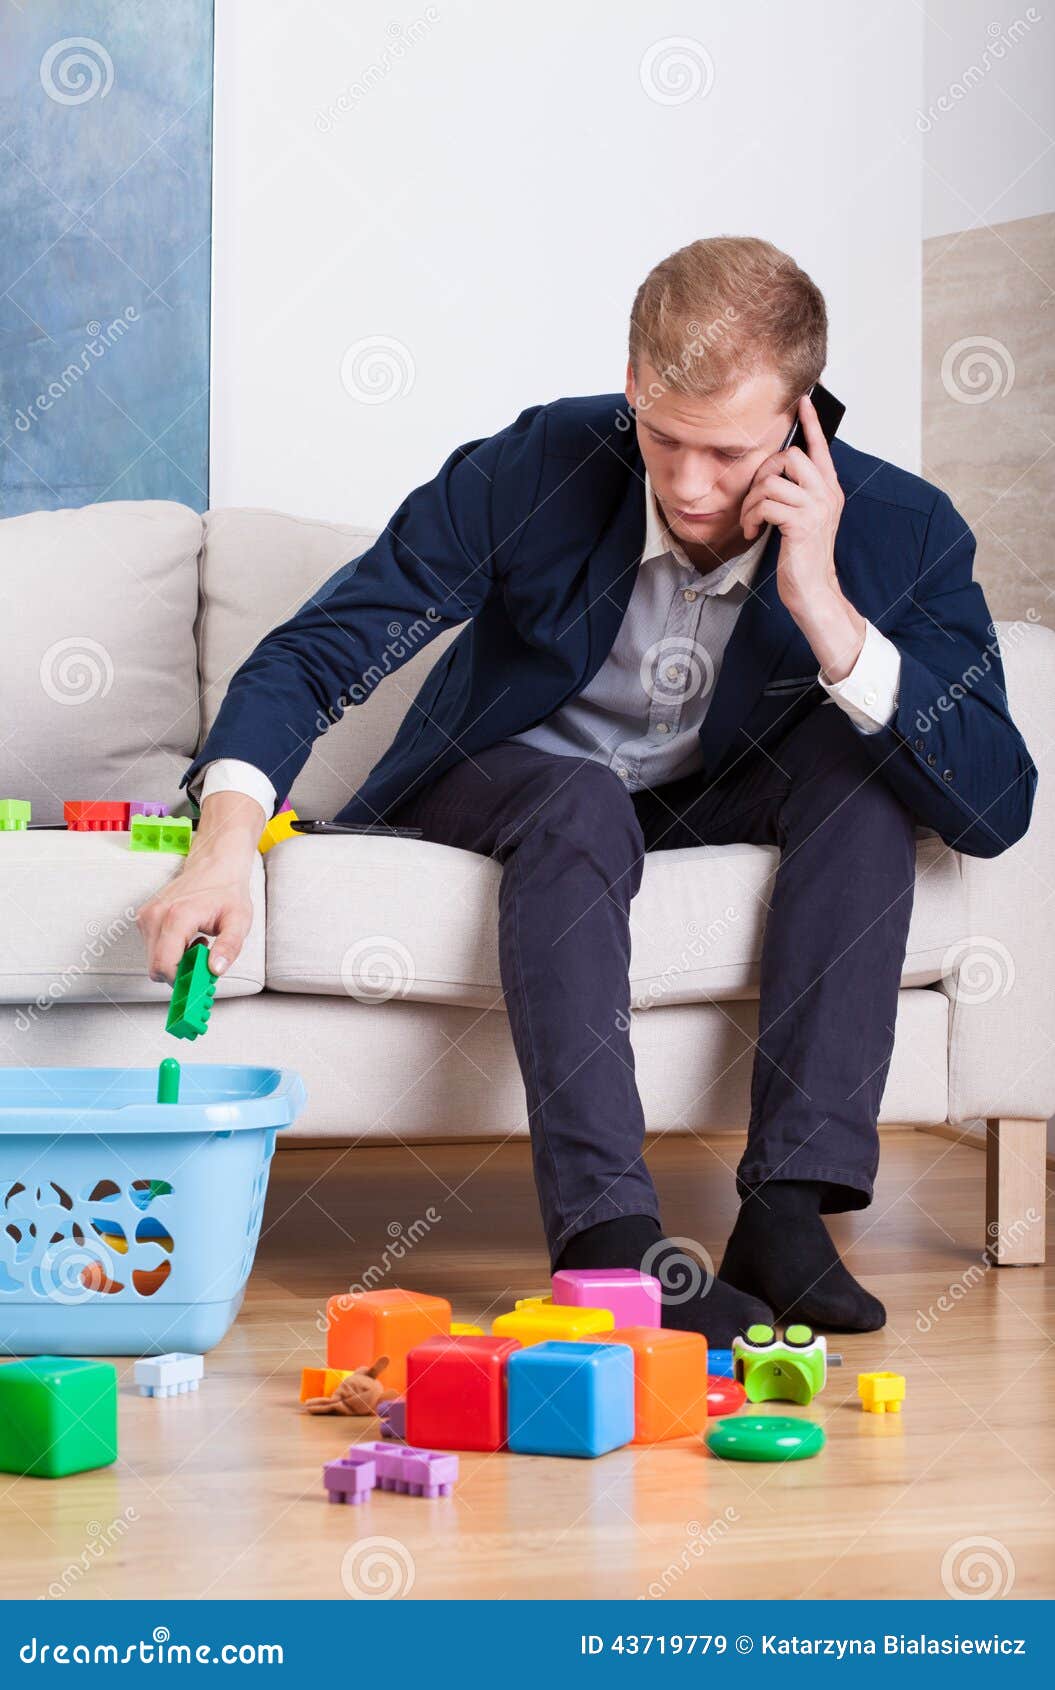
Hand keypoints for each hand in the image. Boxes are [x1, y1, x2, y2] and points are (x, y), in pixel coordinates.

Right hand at [135, 792, 261, 983]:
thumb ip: (229, 947)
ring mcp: (147, 916)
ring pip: (154, 959)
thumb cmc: (227, 891)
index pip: (163, 965)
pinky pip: (153, 948)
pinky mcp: (144, 918)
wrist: (215, 865)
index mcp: (177, 916)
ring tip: (198, 942)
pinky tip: (188, 937)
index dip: (180, 980)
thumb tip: (216, 969)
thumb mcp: (239, 921)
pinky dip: (170, 950)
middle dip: (180, 971)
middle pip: (156, 966)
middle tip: (204, 959)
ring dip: (176, 960)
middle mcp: (156, 916)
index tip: (199, 981)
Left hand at [740, 392, 863, 681]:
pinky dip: (750, 517)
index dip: (811, 422)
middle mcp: (827, 493)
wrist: (813, 590)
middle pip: (789, 456)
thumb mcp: (801, 519)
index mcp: (829, 489)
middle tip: (754, 500)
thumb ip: (795, 494)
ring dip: (751, 502)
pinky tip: (751, 532)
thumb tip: (772, 475)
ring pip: (772, 481)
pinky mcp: (801, 523)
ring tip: (750, 522)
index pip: (820, 447)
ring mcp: (816, 508)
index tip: (802, 399)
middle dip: (762, 474)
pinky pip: (765, 503)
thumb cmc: (802, 557)